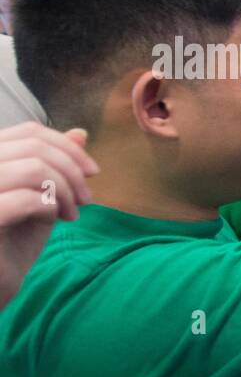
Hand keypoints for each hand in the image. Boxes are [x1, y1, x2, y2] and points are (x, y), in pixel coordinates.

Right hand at [0, 122, 97, 309]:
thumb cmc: (11, 244)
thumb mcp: (38, 198)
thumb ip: (53, 166)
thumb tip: (80, 133)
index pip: (28, 132)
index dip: (67, 147)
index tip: (92, 171)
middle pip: (34, 145)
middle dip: (73, 169)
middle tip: (87, 198)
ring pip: (33, 168)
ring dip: (65, 190)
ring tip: (72, 214)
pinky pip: (26, 199)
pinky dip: (52, 206)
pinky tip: (57, 220)